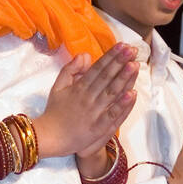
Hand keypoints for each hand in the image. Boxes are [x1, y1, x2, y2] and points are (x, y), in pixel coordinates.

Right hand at [35, 44, 137, 159]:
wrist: (48, 138)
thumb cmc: (54, 112)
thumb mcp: (58, 87)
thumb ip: (70, 69)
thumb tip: (85, 55)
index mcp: (79, 87)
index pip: (98, 68)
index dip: (110, 56)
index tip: (122, 46)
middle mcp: (87, 98)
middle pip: (106, 78)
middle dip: (120, 62)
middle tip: (133, 50)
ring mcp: (94, 113)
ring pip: (111, 93)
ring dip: (123, 79)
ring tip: (134, 65)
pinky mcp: (98, 128)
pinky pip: (112, 115)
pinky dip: (122, 105)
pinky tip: (132, 94)